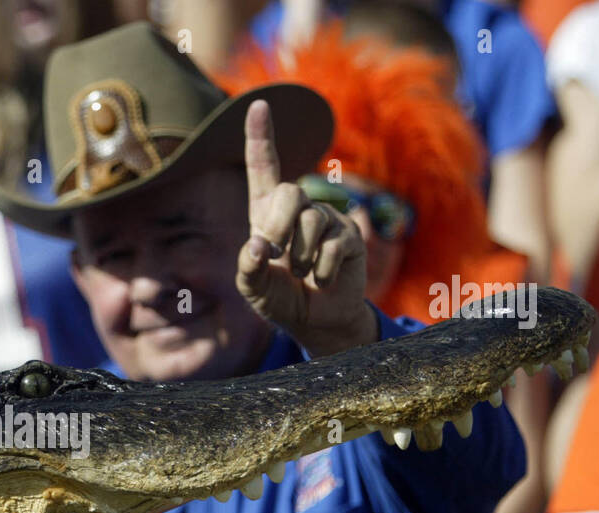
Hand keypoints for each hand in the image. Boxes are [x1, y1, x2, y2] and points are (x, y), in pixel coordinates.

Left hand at [236, 100, 374, 356]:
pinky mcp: (350, 237)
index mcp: (267, 214)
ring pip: (311, 222)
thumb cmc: (281, 298)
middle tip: (274, 254)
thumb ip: (247, 269)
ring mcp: (327, 220)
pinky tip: (322, 280)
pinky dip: (322, 271)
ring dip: (301, 257)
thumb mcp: (254, 288)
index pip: (263, 169)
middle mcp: (298, 209)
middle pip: (289, 192)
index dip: (259, 137)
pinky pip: (333, 246)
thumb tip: (256, 247)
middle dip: (277, 226)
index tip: (257, 105)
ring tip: (304, 273)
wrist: (316, 321)